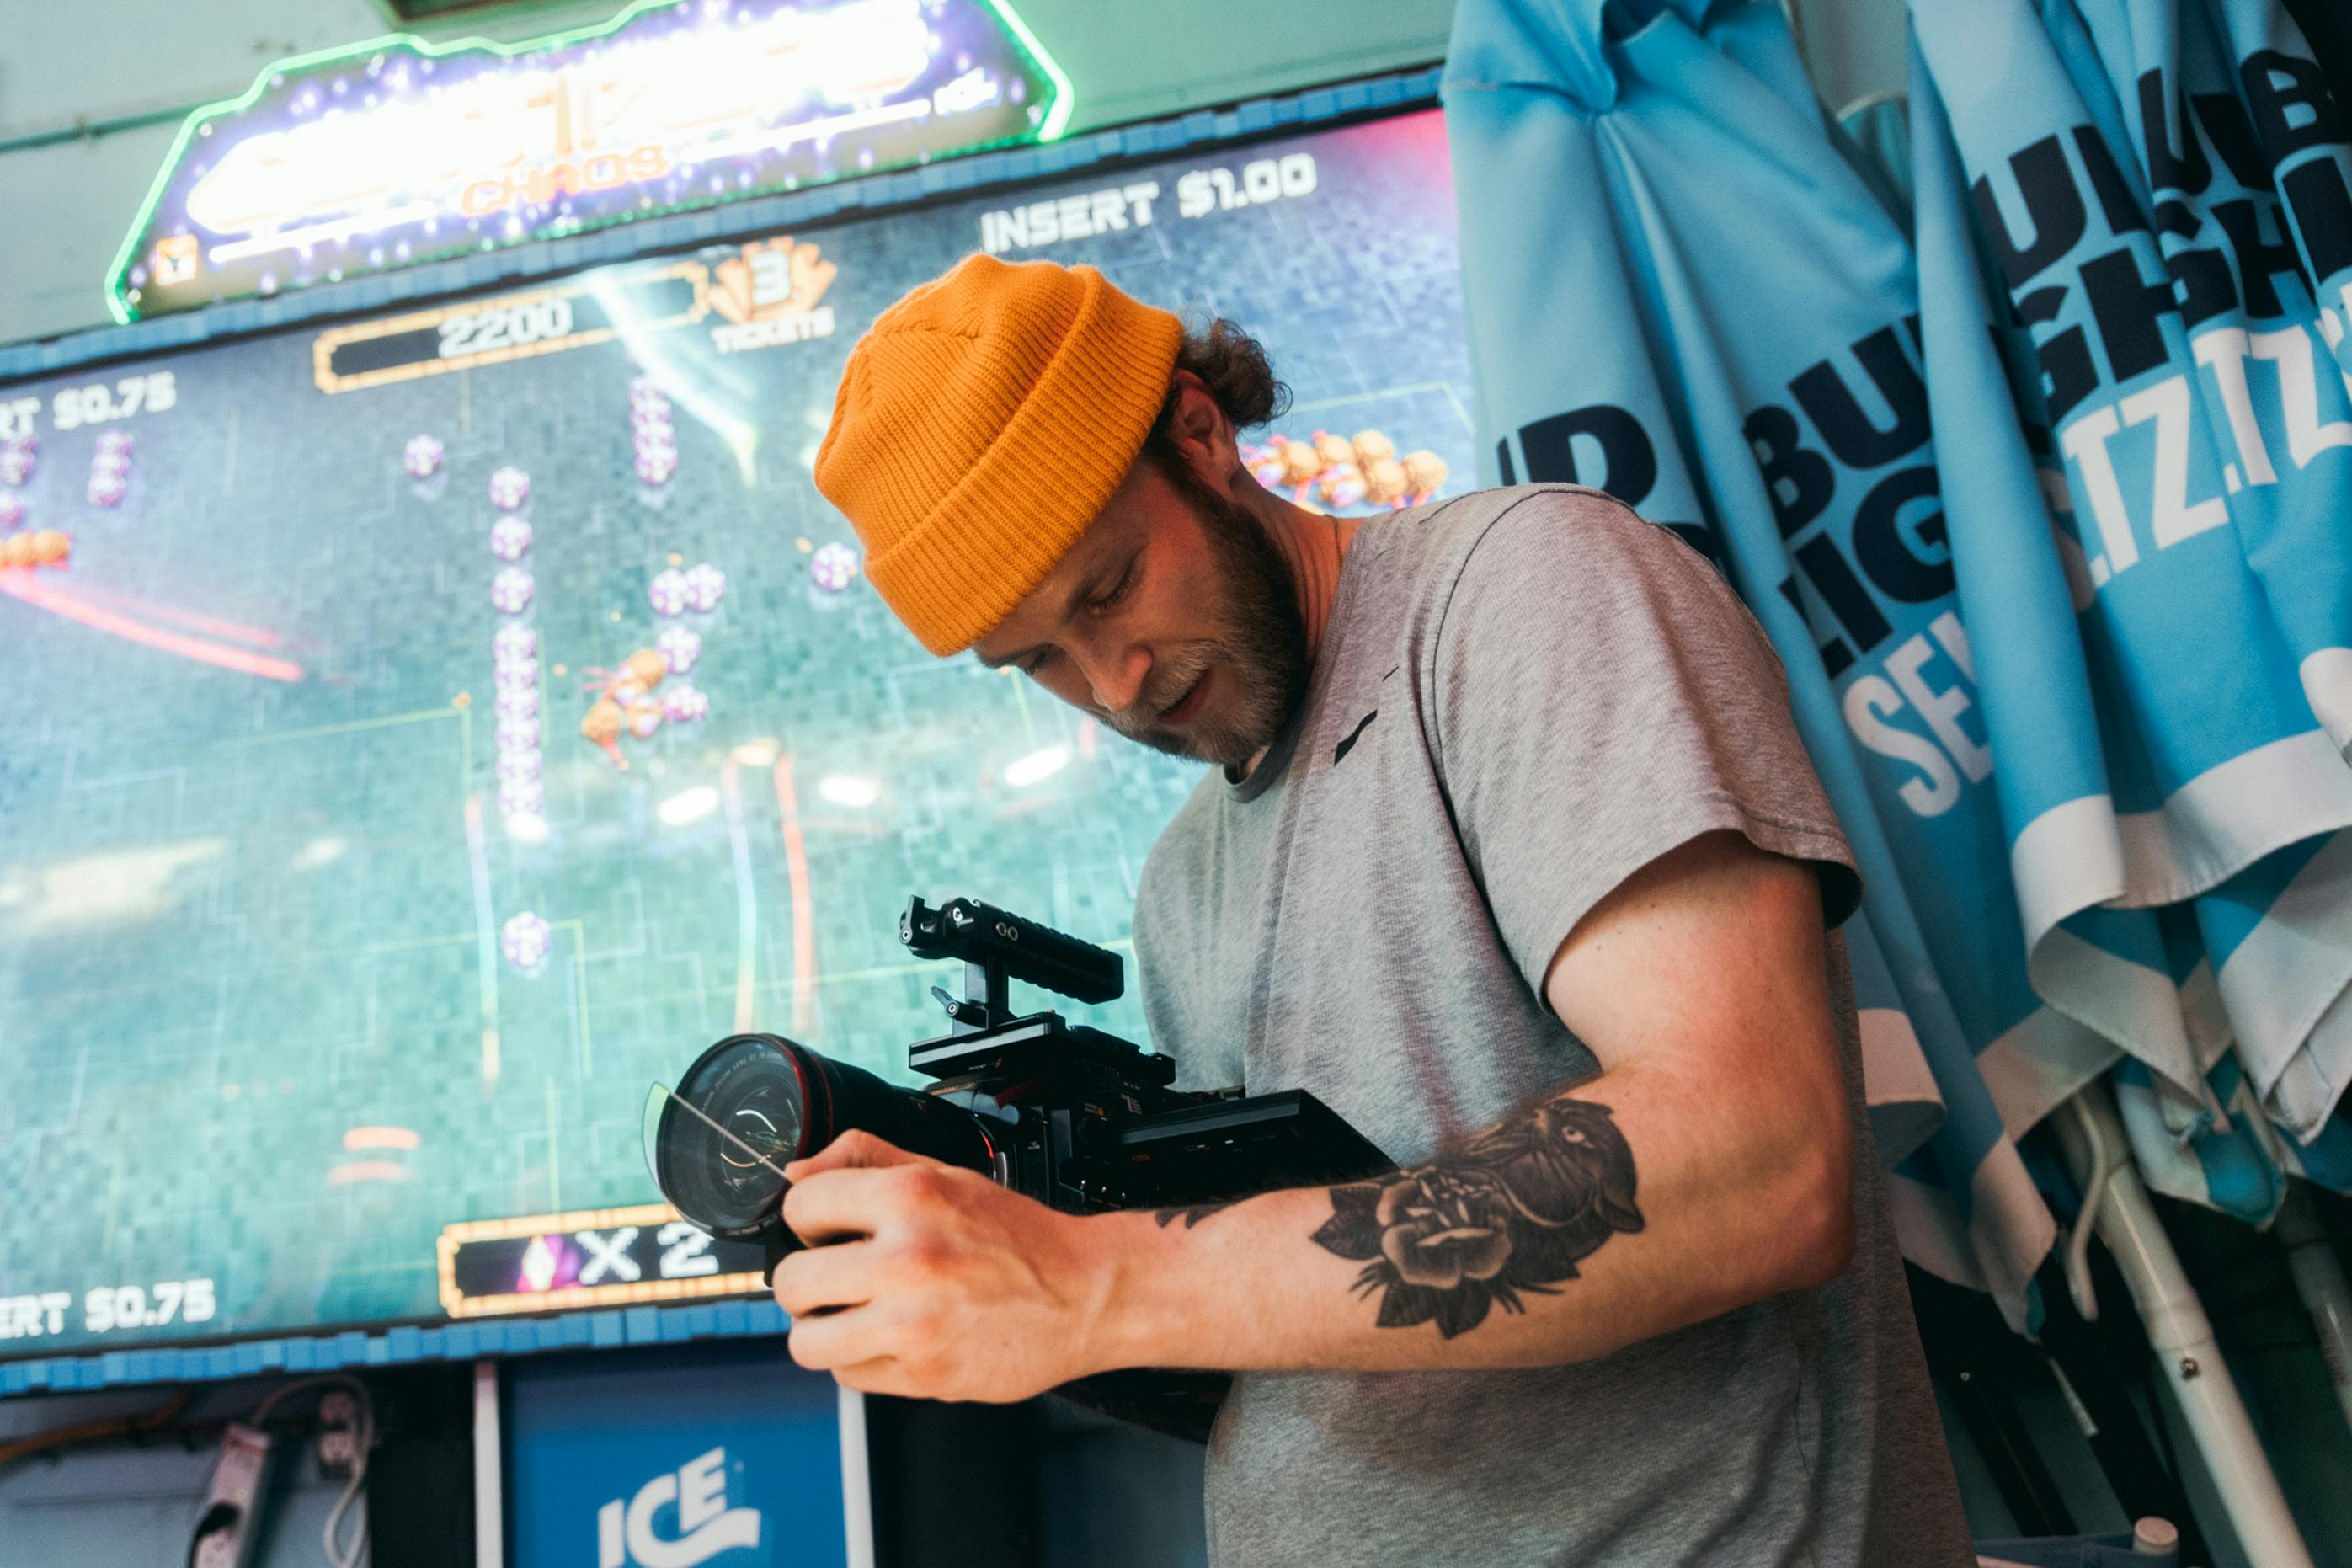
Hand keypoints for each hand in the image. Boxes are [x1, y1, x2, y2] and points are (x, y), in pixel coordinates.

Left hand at [772, 1130, 1117, 1401]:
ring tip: (857, 1316)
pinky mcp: (925, 1374)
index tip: (827, 1231)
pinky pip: (849, 1375)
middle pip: (791, 1282)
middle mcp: (907, 1259)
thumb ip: (864, 1161)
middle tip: (837, 1280)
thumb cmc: (1016, 1237)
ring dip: (825, 1330)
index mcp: (909, 1196)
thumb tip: (795, 1174)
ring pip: (807, 1341)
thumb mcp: (945, 1176)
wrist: (1083, 1294)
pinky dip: (864, 1360)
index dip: (809, 1220)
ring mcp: (914, 1324)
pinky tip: (895, 1339)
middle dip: (808, 1282)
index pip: (799, 1206)